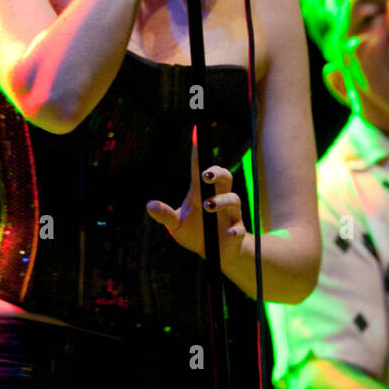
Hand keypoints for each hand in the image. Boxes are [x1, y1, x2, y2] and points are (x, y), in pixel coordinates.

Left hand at [146, 136, 245, 267]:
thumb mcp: (176, 225)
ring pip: (233, 199)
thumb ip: (165, 215)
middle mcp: (219, 198)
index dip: (198, 152)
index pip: (200, 169)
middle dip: (218, 172)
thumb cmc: (197, 234)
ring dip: (222, 200)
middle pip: (225, 177)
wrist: (217, 254)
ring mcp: (230, 215)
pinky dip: (235, 229)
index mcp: (202, 194)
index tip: (196, 135)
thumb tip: (149, 206)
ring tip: (208, 205)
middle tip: (205, 174)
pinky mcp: (237, 232)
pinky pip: (239, 228)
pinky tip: (229, 232)